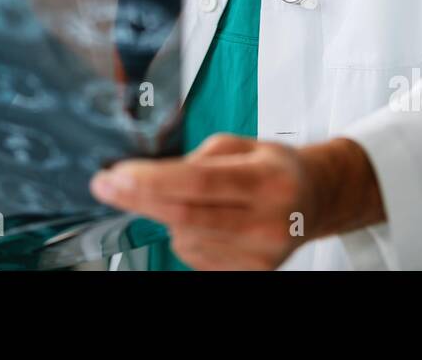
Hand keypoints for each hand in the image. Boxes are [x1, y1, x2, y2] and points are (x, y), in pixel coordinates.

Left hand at [90, 134, 383, 269]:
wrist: (316, 200)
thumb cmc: (274, 168)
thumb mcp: (241, 145)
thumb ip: (198, 159)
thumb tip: (150, 178)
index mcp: (268, 180)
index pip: (199, 183)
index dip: (151, 181)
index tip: (114, 175)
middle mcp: (269, 222)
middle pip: (186, 216)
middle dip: (138, 200)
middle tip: (105, 186)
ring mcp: (262, 256)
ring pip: (186, 238)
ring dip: (171, 216)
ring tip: (200, 199)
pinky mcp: (252, 275)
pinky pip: (195, 257)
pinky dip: (187, 236)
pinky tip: (210, 222)